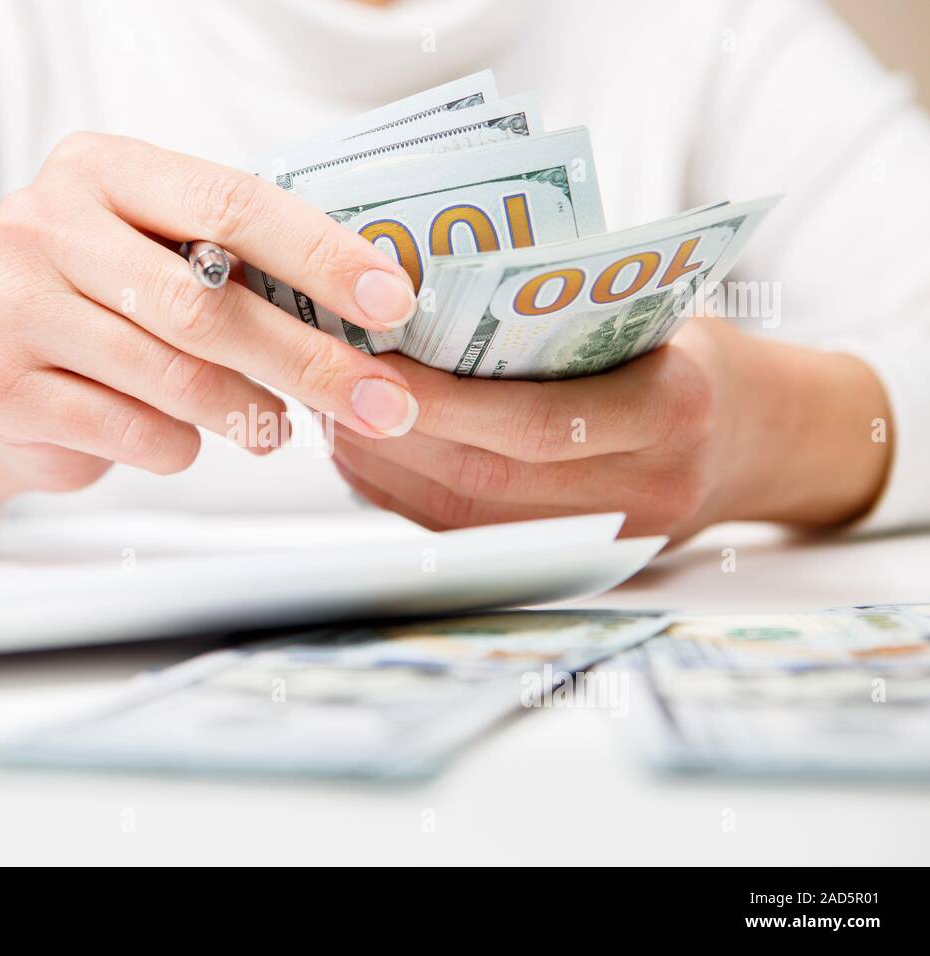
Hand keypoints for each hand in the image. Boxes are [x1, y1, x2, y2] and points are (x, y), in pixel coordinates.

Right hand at [0, 133, 420, 530]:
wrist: (10, 374)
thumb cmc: (112, 306)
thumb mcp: (167, 255)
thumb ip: (242, 261)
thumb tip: (375, 305)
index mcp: (101, 167)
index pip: (230, 203)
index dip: (321, 256)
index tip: (393, 301)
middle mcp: (44, 223)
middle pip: (204, 302)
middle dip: (308, 360)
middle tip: (381, 402)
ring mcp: (11, 304)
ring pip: (172, 375)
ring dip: (249, 413)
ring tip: (277, 427)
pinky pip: (130, 431)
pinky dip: (179, 446)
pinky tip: (185, 440)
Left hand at [330, 315, 893, 542]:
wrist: (763, 441)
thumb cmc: (689, 353)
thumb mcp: (650, 313)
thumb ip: (561, 311)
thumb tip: (423, 286)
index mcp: (671, 409)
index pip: (537, 421)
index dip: (442, 402)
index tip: (368, 362)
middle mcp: (644, 488)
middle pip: (486, 478)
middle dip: (392, 434)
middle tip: (326, 384)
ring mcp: (611, 538)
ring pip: (467, 520)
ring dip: (383, 469)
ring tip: (330, 414)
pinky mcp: (577, 561)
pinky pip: (469, 537)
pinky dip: (404, 497)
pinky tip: (365, 455)